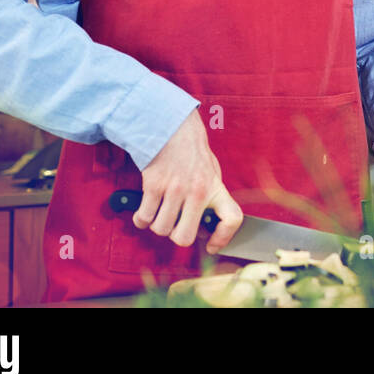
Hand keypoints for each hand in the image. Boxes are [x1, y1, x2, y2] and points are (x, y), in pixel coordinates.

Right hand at [135, 109, 242, 253]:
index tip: (212, 245)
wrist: (174, 128)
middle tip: (176, 225)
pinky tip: (146, 211)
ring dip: (158, 226)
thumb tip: (207, 226)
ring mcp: (174, 189)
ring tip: (161, 212)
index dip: (224, 237)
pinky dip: (141, 219)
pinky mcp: (153, 185)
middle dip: (177, 236)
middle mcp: (197, 191)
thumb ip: (212, 197)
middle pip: (184, 237)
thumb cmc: (193, 154)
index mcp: (215, 188)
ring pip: (161, 229)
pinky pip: (144, 218)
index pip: (232, 218)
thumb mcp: (212, 173)